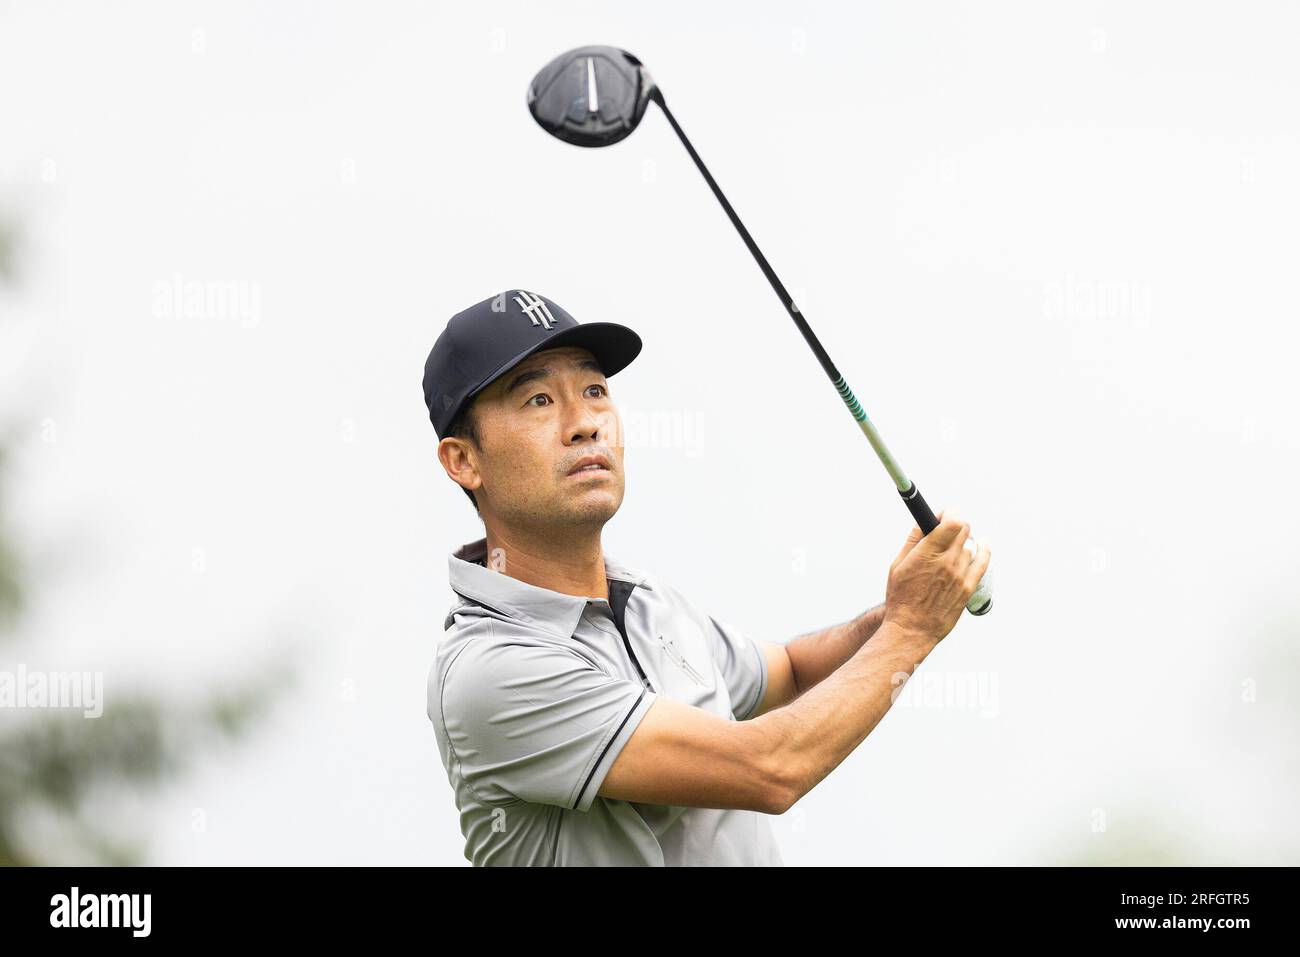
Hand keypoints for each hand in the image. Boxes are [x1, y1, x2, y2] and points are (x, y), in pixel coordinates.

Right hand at [883, 510, 991, 643]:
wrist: (912, 628)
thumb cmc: (901, 597)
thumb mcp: (897, 565)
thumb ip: (913, 540)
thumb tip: (924, 521)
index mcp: (928, 553)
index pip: (952, 521)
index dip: (949, 513)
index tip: (943, 515)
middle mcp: (947, 562)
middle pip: (964, 529)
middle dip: (954, 524)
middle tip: (946, 528)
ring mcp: (960, 575)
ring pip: (970, 545)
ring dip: (961, 541)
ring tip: (951, 548)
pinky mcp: (968, 587)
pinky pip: (983, 562)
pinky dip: (984, 550)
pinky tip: (982, 544)